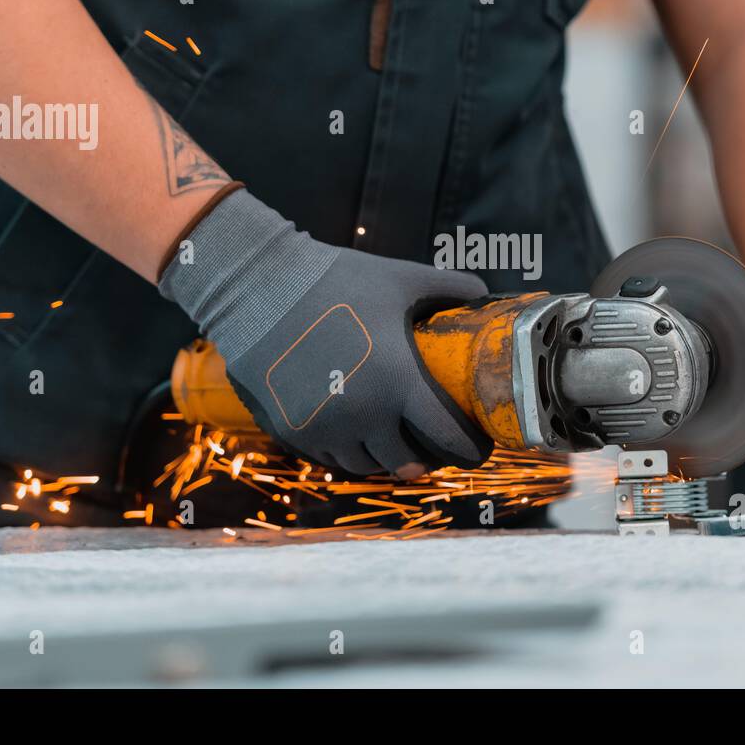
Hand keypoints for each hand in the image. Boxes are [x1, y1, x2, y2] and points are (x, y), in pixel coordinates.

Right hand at [160, 190, 492, 476]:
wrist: (258, 287)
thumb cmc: (336, 280)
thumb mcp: (401, 278)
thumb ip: (449, 288)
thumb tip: (485, 294)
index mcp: (399, 382)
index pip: (449, 437)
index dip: (471, 449)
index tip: (480, 448)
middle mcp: (363, 415)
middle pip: (409, 462)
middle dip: (429, 458)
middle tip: (437, 446)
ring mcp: (325, 428)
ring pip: (367, 465)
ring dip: (387, 458)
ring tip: (397, 442)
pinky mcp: (292, 432)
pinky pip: (330, 456)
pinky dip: (349, 449)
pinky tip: (358, 432)